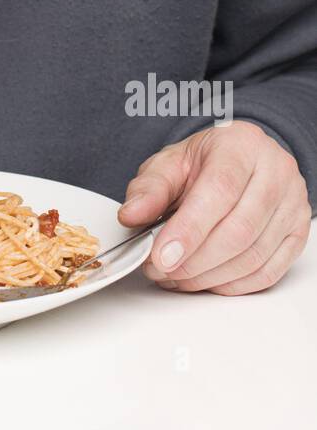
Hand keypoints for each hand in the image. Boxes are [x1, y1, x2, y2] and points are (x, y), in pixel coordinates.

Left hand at [118, 120, 311, 294]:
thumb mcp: (169, 164)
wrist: (238, 161)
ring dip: (209, 277)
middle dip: (194, 260)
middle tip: (161, 270)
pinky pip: (268, 271)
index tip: (161, 256)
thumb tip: (131, 215)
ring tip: (176, 277)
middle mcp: (276, 170)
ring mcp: (293, 203)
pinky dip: (232, 285)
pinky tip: (206, 280)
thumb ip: (149, 189)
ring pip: (254, 255)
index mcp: (241, 144)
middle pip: (239, 229)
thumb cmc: (204, 163)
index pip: (220, 190)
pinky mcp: (298, 232)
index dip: (189, 229)